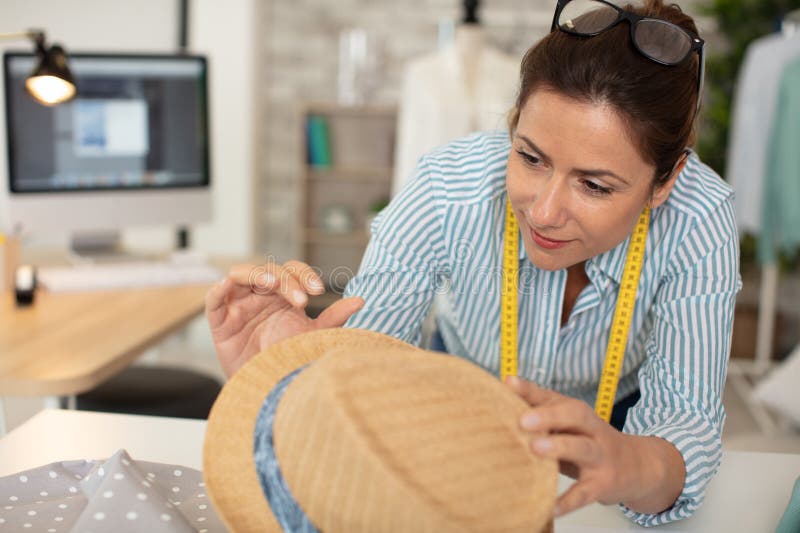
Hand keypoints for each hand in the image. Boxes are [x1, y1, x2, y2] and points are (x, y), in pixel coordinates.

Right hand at [205, 260, 363, 376]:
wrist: (267, 390)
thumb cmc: (288, 359)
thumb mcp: (314, 336)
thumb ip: (334, 317)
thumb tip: (361, 300)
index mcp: (283, 295)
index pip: (292, 271)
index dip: (303, 275)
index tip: (318, 292)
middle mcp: (261, 295)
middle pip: (270, 271)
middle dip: (286, 280)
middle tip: (301, 299)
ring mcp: (239, 305)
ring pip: (241, 274)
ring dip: (256, 273)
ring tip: (272, 283)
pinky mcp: (219, 321)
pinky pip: (214, 299)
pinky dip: (219, 288)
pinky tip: (228, 285)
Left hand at [505, 376, 683, 516]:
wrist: (637, 467)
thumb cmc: (590, 441)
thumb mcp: (568, 423)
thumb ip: (539, 407)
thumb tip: (507, 384)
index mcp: (578, 412)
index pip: (555, 397)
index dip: (531, 391)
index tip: (509, 384)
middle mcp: (591, 429)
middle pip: (575, 415)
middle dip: (550, 415)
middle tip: (523, 421)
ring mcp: (599, 456)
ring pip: (582, 448)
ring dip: (560, 447)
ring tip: (536, 448)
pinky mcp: (602, 484)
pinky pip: (585, 493)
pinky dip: (568, 501)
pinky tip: (551, 507)